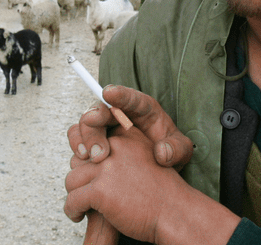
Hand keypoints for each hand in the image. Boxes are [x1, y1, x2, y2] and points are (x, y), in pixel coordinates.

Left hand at [65, 125, 183, 243]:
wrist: (176, 214)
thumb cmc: (162, 193)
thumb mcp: (146, 158)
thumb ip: (123, 152)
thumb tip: (91, 156)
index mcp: (127, 136)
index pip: (92, 135)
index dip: (86, 155)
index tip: (88, 169)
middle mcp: (115, 147)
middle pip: (79, 158)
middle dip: (81, 178)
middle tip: (88, 193)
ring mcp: (106, 168)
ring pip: (71, 180)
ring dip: (74, 195)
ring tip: (81, 207)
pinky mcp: (100, 190)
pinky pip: (72, 200)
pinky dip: (72, 211)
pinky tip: (79, 215)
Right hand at [66, 85, 193, 167]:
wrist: (159, 169)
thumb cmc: (170, 151)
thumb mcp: (182, 150)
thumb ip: (176, 149)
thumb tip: (162, 153)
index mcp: (143, 108)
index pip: (131, 97)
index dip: (119, 93)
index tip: (109, 93)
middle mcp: (120, 113)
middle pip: (102, 108)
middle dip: (96, 121)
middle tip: (100, 147)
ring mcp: (106, 126)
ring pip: (86, 122)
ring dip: (84, 136)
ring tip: (90, 155)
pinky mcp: (95, 141)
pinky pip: (79, 137)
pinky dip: (78, 144)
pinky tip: (83, 157)